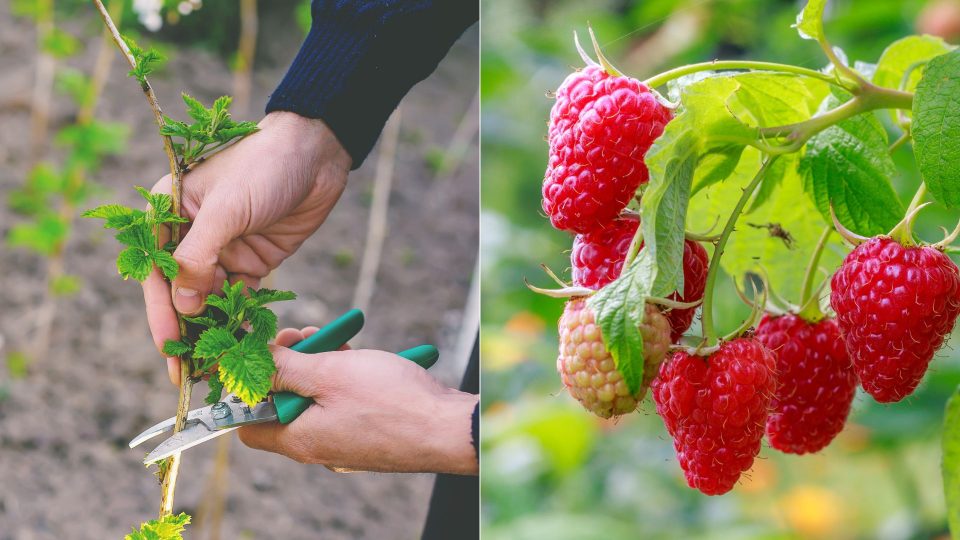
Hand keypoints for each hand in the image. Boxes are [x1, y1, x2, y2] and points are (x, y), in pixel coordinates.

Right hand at [142, 111, 351, 384]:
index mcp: (168, 213)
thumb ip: (200, 257)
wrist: (317, 154)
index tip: (169, 352)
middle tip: (189, 376)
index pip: (157, 274)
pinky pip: (241, 299)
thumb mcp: (226, 210)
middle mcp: (190, 235)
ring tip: (216, 370)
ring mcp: (223, 251)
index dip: (162, 315)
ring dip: (212, 332)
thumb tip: (184, 305)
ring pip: (210, 301)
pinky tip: (244, 347)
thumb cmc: (264, 166)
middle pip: (181, 294)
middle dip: (185, 333)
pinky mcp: (253, 261)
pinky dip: (241, 322)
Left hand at [238, 327, 478, 474]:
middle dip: (290, 363)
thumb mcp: (329, 373)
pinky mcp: (369, 431)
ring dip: (321, 364)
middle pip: (285, 402)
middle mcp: (319, 445)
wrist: (448, 426)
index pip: (248, 425)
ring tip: (334, 338)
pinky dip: (346, 376)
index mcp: (299, 439)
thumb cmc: (391, 403)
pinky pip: (344, 401)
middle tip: (302, 335)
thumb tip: (249, 360)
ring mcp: (345, 439)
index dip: (245, 390)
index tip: (259, 356)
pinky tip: (358, 353)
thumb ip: (284, 367)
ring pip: (318, 397)